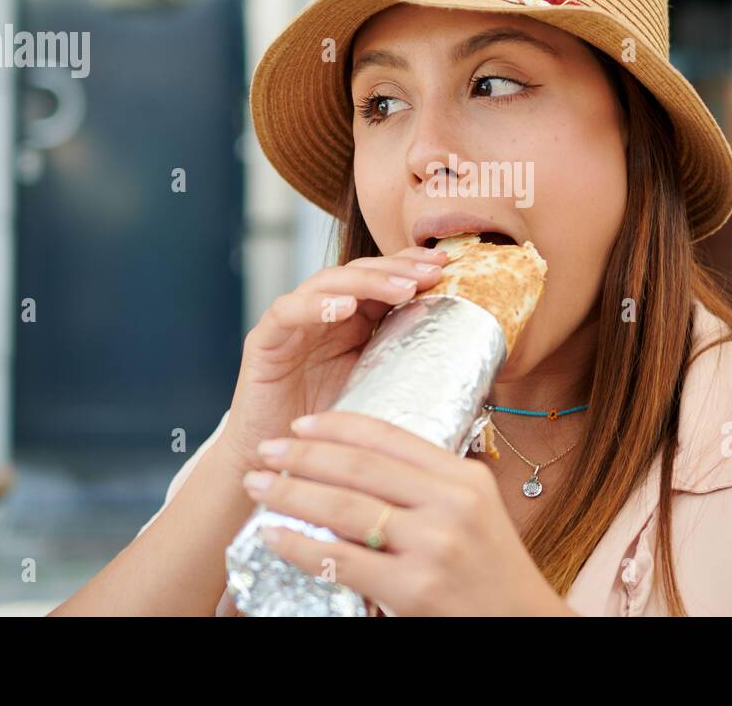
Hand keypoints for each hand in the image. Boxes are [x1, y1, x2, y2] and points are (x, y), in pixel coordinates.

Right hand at [216, 246, 450, 476]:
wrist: (286, 467)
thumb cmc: (334, 431)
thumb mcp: (380, 391)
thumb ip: (407, 366)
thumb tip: (468, 357)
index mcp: (353, 322)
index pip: (382, 279)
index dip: (411, 266)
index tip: (447, 264)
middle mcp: (323, 314)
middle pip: (359, 273)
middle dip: (397, 269)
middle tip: (431, 272)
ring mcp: (293, 324)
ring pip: (326, 282)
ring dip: (365, 282)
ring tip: (401, 288)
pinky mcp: (263, 342)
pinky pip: (286, 312)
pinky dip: (314, 305)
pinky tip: (345, 308)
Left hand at [242, 411, 576, 615]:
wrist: (527, 629)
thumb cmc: (493, 575)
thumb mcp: (476, 513)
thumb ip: (432, 485)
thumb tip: (363, 460)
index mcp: (465, 478)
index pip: (390, 436)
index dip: (338, 426)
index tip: (301, 423)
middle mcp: (452, 505)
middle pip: (360, 466)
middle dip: (302, 455)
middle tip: (266, 449)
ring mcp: (434, 547)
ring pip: (344, 508)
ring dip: (291, 492)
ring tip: (259, 486)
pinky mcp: (415, 590)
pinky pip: (343, 561)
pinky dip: (300, 546)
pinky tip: (274, 536)